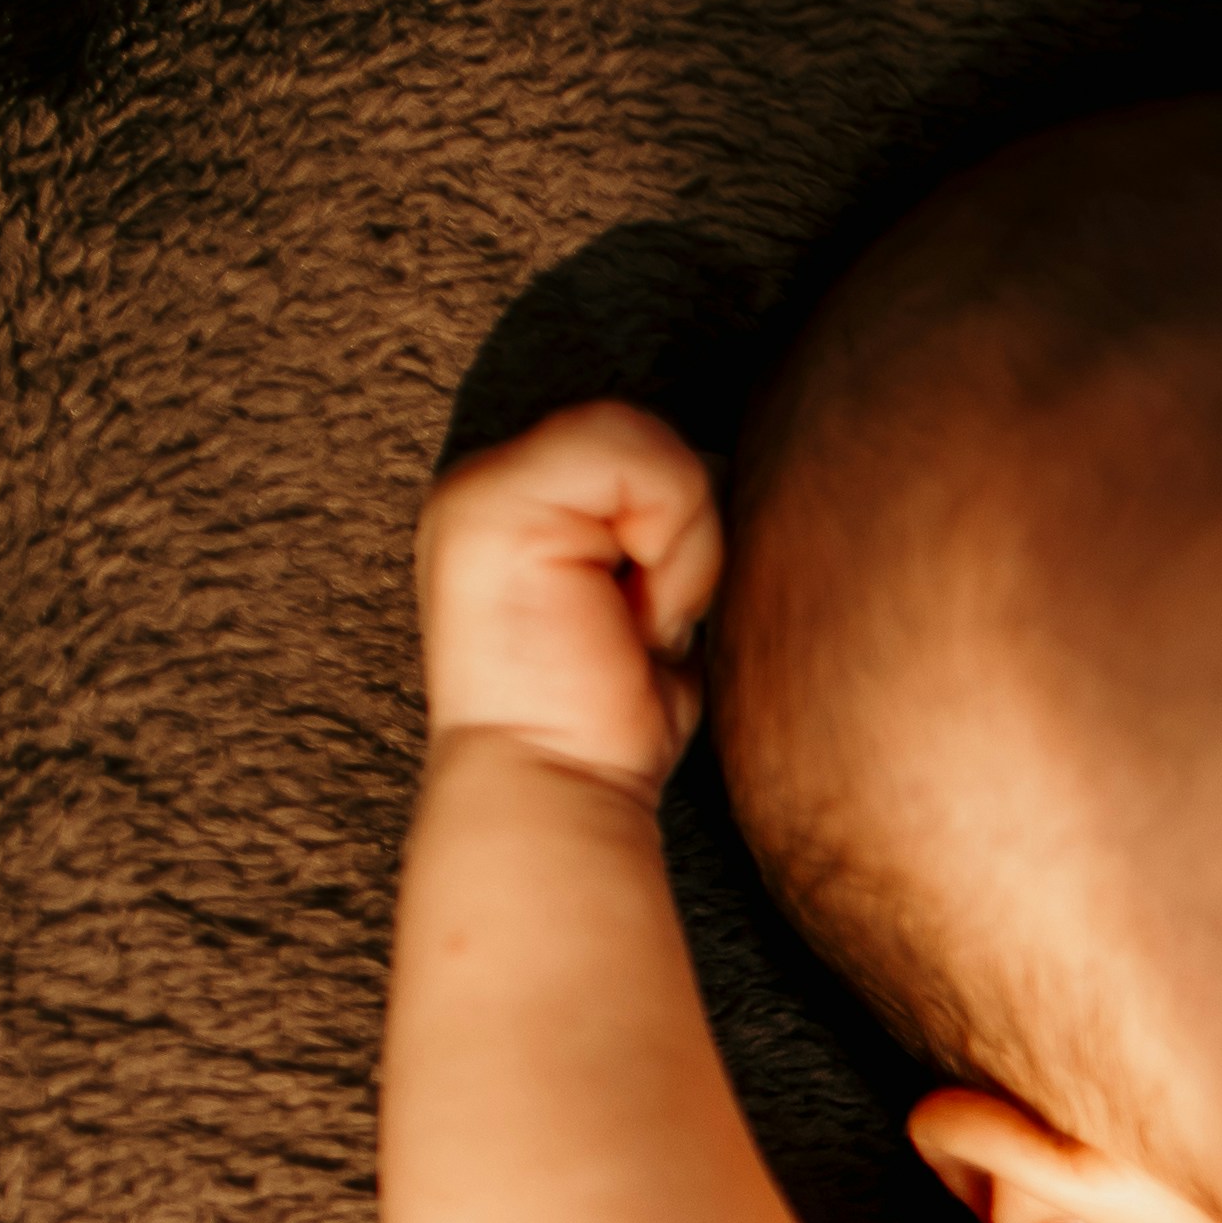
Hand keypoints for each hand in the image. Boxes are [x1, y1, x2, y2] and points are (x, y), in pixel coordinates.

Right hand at [415, 400, 723, 797]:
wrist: (558, 786)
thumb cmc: (617, 720)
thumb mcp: (662, 602)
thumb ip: (672, 523)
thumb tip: (736, 470)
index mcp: (531, 504)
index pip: (648, 449)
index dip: (686, 528)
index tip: (653, 622)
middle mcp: (498, 481)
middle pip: (652, 436)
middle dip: (687, 534)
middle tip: (648, 626)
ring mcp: (485, 483)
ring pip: (647, 439)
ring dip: (681, 544)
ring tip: (638, 622)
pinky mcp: (491, 497)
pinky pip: (637, 456)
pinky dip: (672, 541)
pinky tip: (635, 614)